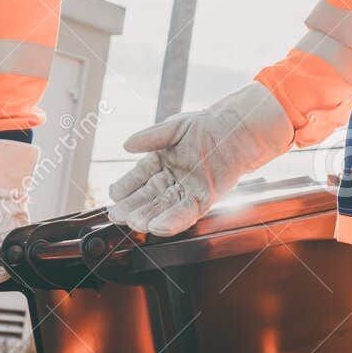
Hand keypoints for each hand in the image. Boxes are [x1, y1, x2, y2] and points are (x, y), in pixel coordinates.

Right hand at [108, 82, 292, 236]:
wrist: (237, 128)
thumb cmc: (208, 125)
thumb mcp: (175, 128)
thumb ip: (151, 137)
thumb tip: (126, 145)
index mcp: (161, 162)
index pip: (138, 178)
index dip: (125, 187)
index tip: (113, 196)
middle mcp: (173, 180)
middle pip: (148, 197)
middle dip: (132, 208)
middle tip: (118, 215)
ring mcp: (188, 190)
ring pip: (164, 208)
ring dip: (149, 218)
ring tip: (135, 223)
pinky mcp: (205, 199)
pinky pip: (187, 213)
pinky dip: (173, 221)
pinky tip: (158, 227)